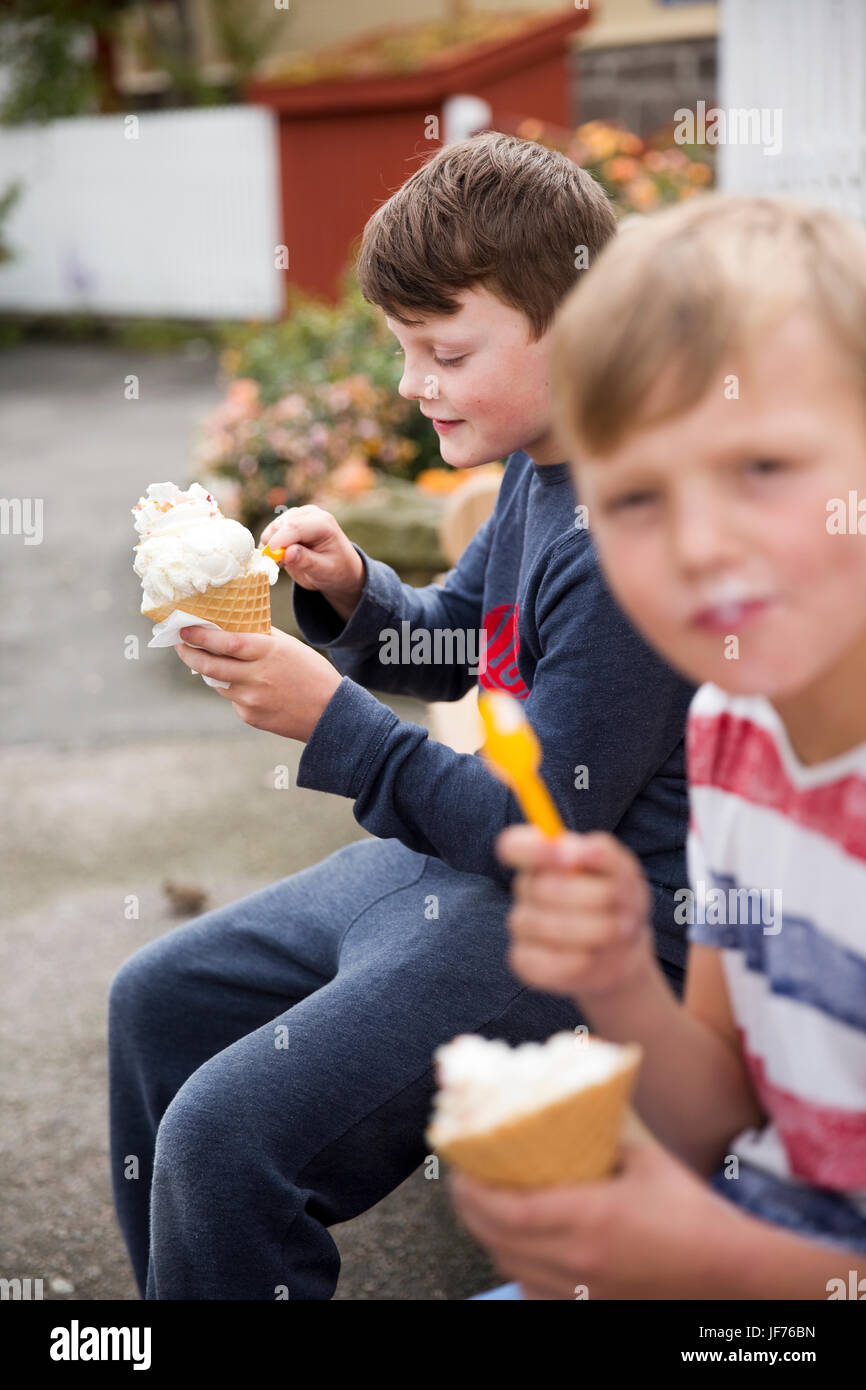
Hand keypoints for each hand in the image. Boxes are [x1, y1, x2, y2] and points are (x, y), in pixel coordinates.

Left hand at [174, 625, 340, 741]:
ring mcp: (251, 700)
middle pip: (210, 665)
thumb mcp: (290, 646)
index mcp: (268, 653)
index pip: (225, 643)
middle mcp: (256, 677)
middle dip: (189, 653)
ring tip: (218, 663)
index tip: (183, 629)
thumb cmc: (312, 674)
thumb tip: (230, 624)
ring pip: (218, 682)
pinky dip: (234, 690)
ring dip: (213, 671)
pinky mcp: (250, 717)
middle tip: (180, 644)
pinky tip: (252, 689)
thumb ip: (261, 636)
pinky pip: (232, 699)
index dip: (200, 636)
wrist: (330, 714)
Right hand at [259, 505, 364, 620]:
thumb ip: (306, 561)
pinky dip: (269, 546)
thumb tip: (287, 553)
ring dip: (269, 546)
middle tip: (273, 567)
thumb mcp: (324, 570)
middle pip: (281, 525)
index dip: (279, 541)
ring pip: (273, 528)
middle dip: (272, 545)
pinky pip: (271, 532)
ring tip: (278, 565)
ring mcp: (298, 516)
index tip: (269, 558)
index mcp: (323, 523)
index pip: (295, 527)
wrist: (340, 567)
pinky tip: (277, 559)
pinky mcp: (288, 522)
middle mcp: (309, 514)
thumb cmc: (335, 569)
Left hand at [450, 1125, 747, 1299]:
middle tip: (463, 1179)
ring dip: (489, 1237)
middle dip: (469, 1209)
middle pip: (497, 1240)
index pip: (507, 1210)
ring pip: (510, 1268)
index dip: (472, 1190)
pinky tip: (518, 1245)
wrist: (731, 1275)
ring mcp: (582, 1293)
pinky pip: (533, 1292)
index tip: (459, 1165)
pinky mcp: (591, 1310)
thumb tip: (575, 1104)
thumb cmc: (694, 1213)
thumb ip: (604, 1135)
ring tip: (483, 1206)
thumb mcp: (646, 1159)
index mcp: (589, 1218)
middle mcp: (577, 1261)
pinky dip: (516, 1267)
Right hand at [495, 825, 654, 1000]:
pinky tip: (594, 955)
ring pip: (552, 927)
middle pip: (546, 888)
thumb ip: (603, 853)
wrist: (622, 949)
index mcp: (543, 857)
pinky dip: (583, 960)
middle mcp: (526, 888)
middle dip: (597, 897)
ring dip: (599, 930)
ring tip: (618, 930)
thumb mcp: (623, 872)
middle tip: (622, 904)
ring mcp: (521, 925)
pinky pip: (549, 962)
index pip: (515, 845)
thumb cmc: (618, 902)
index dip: (534, 850)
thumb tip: (576, 851)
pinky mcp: (522, 961)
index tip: (567, 858)